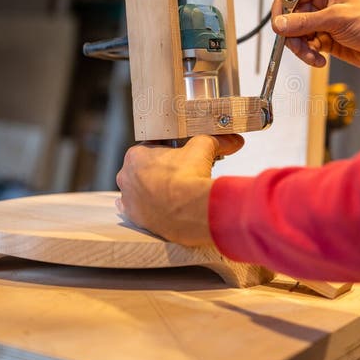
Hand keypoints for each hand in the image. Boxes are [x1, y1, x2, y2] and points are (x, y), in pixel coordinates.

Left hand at [116, 134, 243, 246]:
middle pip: (144, 169)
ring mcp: (129, 199)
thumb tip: (232, 140)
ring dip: (153, 189)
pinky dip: (149, 207)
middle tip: (180, 173)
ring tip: (175, 191)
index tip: (178, 155)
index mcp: (135, 155)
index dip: (167, 150)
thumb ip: (215, 140)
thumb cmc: (190, 179)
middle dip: (160, 170)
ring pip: (140, 189)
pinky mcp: (136, 218)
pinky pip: (138, 210)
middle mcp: (127, 177)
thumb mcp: (203, 148)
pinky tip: (162, 206)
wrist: (192, 211)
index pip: (150, 147)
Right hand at [271, 0, 359, 85]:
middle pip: (292, 16)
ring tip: (312, 56)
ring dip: (301, 48)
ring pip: (298, 34)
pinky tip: (320, 60)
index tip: (279, 24)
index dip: (282, 7)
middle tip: (296, 45)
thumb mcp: (337, 20)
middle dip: (292, 33)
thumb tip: (279, 24)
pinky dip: (309, 55)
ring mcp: (324, 23)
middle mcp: (323, 4)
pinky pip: (307, 47)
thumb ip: (305, 22)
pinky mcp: (326, 40)